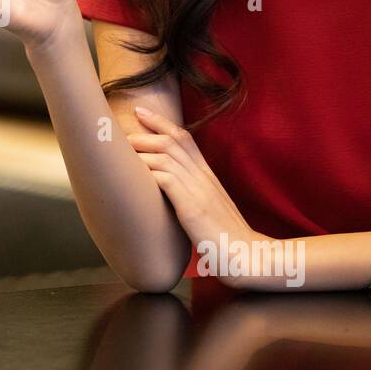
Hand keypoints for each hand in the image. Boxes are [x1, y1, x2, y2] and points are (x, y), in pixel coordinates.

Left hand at [126, 106, 257, 266]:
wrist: (248, 257)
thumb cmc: (226, 239)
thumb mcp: (209, 209)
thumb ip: (192, 195)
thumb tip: (169, 190)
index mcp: (208, 176)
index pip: (185, 138)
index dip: (161, 122)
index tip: (141, 112)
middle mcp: (204, 178)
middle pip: (173, 141)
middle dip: (145, 131)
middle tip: (122, 131)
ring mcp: (199, 191)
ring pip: (166, 156)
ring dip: (141, 151)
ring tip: (122, 151)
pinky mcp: (192, 208)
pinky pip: (166, 180)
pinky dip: (147, 173)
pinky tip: (132, 175)